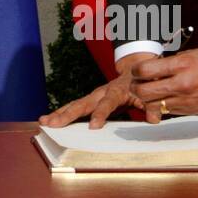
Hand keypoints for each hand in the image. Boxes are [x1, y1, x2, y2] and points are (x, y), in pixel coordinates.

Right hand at [39, 52, 161, 128]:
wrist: (135, 70)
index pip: (107, 104)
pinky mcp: (90, 100)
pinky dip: (61, 113)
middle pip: (82, 104)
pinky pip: (74, 107)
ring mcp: (93, 96)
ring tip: (43, 121)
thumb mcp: (150, 95)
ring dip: (59, 114)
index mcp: (116, 91)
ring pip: (74, 105)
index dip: (100, 114)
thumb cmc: (142, 85)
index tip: (93, 127)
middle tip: (53, 123)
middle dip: (67, 114)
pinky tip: (48, 120)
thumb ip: (152, 106)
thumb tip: (154, 119)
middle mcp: (100, 93)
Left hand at [128, 40, 197, 116]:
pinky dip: (163, 105)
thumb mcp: (193, 54)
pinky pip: (169, 110)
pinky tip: (167, 97)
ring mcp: (188, 100)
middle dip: (136, 87)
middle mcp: (183, 84)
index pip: (144, 70)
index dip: (135, 70)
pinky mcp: (193, 111)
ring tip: (152, 90)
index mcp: (182, 65)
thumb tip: (153, 69)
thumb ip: (172, 64)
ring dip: (148, 98)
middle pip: (143, 92)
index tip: (137, 69)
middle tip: (138, 82)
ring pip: (153, 105)